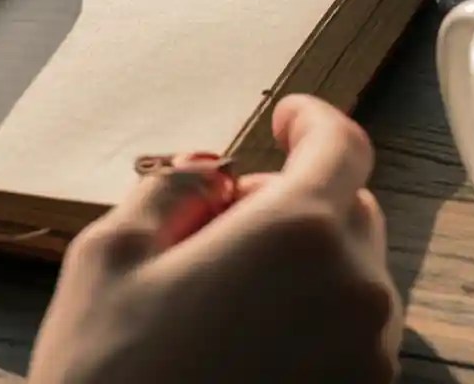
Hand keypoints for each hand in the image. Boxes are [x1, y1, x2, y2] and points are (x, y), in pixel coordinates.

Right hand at [29, 94, 402, 383]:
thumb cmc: (106, 375)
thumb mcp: (109, 254)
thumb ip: (170, 187)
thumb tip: (210, 169)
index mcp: (296, 235)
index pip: (342, 146)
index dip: (314, 119)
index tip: (286, 115)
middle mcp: (353, 292)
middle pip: (347, 209)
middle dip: (290, 198)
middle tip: (215, 224)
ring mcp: (367, 358)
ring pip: (350, 274)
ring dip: (300, 261)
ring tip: (219, 295)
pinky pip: (350, 333)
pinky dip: (310, 314)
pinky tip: (241, 341)